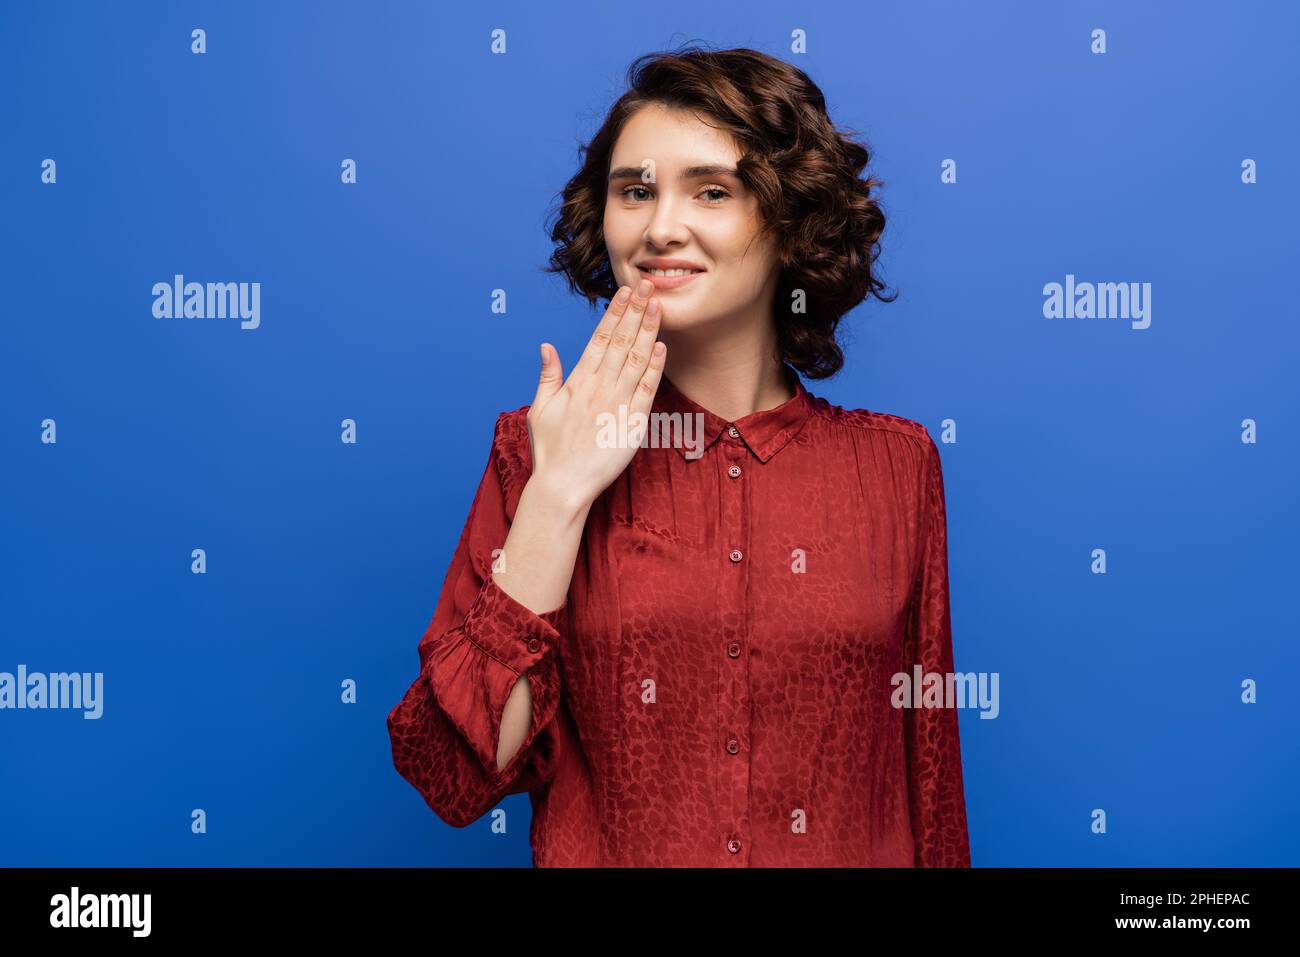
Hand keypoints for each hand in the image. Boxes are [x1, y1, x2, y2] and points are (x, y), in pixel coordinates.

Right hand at [526, 278, 667, 510]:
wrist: (563, 486)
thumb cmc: (550, 451)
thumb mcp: (540, 409)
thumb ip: (547, 376)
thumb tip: (546, 346)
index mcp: (577, 382)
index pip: (599, 339)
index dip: (615, 313)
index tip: (626, 292)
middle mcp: (598, 389)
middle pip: (621, 342)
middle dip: (635, 312)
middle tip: (649, 286)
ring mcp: (616, 405)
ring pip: (636, 361)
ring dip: (648, 332)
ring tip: (658, 306)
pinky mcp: (631, 425)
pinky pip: (646, 392)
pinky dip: (654, 369)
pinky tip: (661, 347)